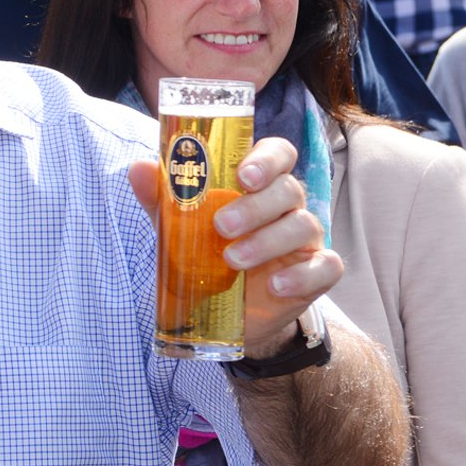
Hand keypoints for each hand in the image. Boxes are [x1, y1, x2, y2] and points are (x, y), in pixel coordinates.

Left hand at [129, 138, 342, 356]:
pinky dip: (302, 275)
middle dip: (255, 206)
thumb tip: (139, 167)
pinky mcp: (315, 274)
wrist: (224, 311)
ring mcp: (304, 240)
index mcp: (256, 185)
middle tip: (221, 226)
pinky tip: (275, 285)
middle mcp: (285, 206)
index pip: (277, 153)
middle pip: (288, 189)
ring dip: (267, 241)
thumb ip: (162, 198)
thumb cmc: (204, 253)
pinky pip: (326, 267)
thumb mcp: (177, 226)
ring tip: (232, 260)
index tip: (243, 176)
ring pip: (304, 225)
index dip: (267, 159)